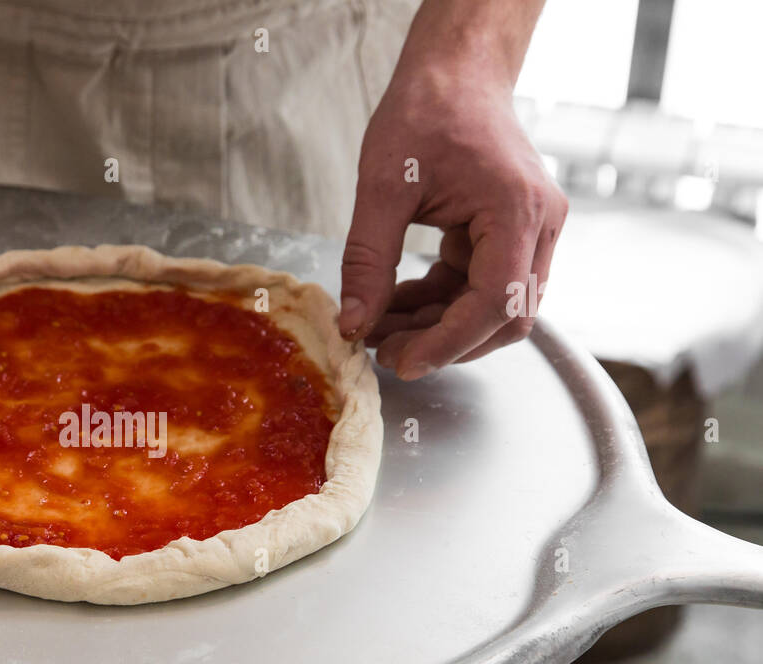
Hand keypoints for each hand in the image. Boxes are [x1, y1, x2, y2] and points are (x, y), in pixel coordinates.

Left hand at [339, 65, 567, 378]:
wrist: (456, 73)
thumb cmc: (426, 112)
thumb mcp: (382, 186)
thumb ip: (367, 261)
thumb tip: (354, 325)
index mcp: (517, 210)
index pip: (495, 303)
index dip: (449, 342)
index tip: (402, 361)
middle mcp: (539, 226)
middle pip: (505, 317)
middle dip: (444, 342)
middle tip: (385, 349)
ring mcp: (531, 232)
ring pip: (493, 309)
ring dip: (438, 326)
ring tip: (379, 326)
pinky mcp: (512, 235)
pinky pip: (481, 287)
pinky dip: (440, 303)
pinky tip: (395, 303)